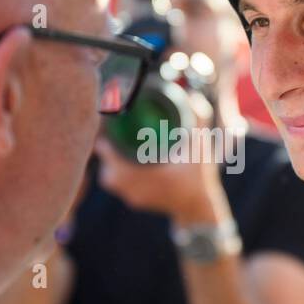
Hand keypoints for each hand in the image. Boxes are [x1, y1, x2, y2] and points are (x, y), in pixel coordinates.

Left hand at [94, 94, 228, 224]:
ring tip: (122, 144)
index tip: (113, 120)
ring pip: (108, 172)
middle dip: (109, 143)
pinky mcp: (132, 201)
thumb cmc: (198, 176)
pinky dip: (120, 172)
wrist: (198, 208)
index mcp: (138, 170)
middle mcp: (128, 185)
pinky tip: (130, 161)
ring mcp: (129, 195)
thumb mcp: (200, 143)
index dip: (106, 132)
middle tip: (118, 129)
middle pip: (104, 158)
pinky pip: (117, 183)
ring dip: (113, 158)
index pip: (106, 148)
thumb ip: (197, 116)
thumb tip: (190, 94)